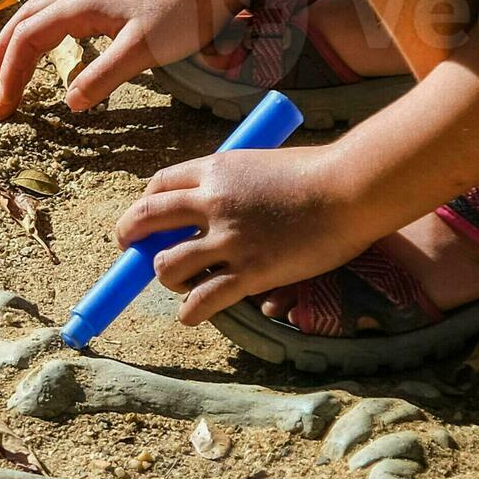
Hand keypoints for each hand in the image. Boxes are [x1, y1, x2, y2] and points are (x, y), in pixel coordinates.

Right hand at [0, 0, 227, 117]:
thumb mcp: (142, 50)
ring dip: (16, 39)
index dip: (11, 75)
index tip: (5, 108)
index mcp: (79, 7)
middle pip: (24, 23)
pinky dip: (40, 21)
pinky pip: (58, 7)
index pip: (28, 40)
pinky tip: (42, 20)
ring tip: (2, 63)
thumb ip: (103, 76)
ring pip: (38, 13)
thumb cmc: (182, 13)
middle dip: (3, 57)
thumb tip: (69, 103)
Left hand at [114, 145, 375, 325]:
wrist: (349, 190)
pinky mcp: (250, 271)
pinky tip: (191, 314)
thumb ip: (235, 182)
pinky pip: (203, 299)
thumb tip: (216, 199)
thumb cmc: (318, 174)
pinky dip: (190, 311)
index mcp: (216, 169)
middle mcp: (213, 202)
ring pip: (168, 265)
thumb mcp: (263, 164)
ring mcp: (229, 239)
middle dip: (130, 236)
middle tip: (129, 250)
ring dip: (165, 276)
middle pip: (147, 219)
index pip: (160, 186)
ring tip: (178, 282)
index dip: (145, 204)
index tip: (146, 218)